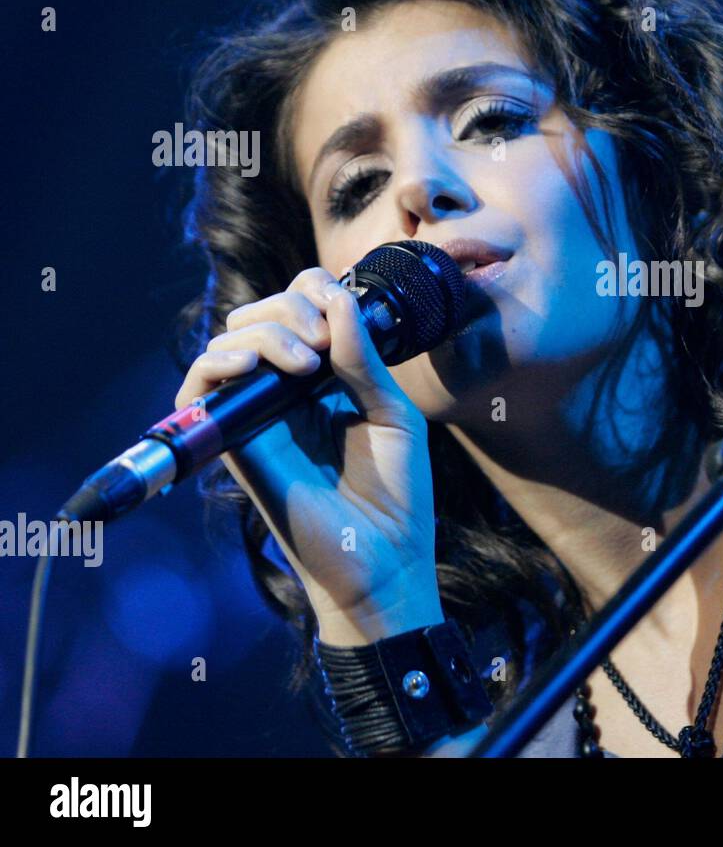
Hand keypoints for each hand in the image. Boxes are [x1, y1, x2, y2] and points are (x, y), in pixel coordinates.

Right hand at [175, 267, 442, 642]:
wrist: (384, 558)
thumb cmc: (396, 492)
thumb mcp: (391, 412)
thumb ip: (363, 357)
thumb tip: (338, 299)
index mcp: (329, 379)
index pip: (302, 310)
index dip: (312, 292)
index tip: (340, 308)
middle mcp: (288, 391)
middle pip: (261, 317)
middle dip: (289, 308)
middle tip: (323, 343)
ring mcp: (259, 416)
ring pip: (230, 343)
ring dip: (263, 333)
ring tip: (305, 359)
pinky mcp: (234, 443)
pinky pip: (198, 390)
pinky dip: (216, 363)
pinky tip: (253, 366)